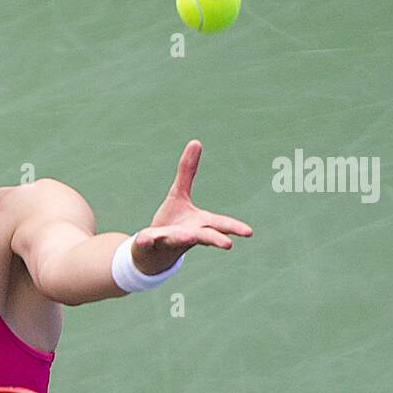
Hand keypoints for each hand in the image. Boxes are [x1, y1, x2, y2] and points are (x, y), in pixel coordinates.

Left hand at [133, 140, 252, 274]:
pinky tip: (144, 238)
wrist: (151, 251)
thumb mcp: (178, 194)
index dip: (233, 227)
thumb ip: (187, 171)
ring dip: (183, 238)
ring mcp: (169, 240)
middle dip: (215, 239)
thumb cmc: (172, 223)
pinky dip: (147, 240)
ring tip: (190, 237)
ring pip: (177, 240)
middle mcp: (187, 234)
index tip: (249, 232)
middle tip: (228, 245)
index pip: (219, 225)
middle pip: (204, 237)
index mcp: (199, 224)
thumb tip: (196, 141)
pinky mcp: (150, 244)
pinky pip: (148, 242)